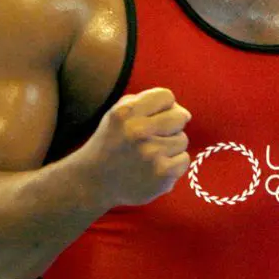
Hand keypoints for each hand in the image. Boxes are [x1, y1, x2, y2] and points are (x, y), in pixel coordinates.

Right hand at [81, 87, 191, 206]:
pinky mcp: (162, 174)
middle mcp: (137, 131)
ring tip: (150, 155)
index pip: (166, 96)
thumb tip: (183, 112)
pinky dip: (173, 165)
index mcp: (126, 112)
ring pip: (182, 140)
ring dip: (170, 147)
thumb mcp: (118, 113)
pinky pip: (184, 160)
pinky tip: (155, 168)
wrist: (94, 182)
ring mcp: (151, 154)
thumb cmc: (113, 142)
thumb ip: (147, 101)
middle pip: (180, 117)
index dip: (164, 106)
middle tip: (155, 137)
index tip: (153, 117)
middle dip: (172, 125)